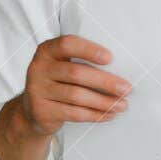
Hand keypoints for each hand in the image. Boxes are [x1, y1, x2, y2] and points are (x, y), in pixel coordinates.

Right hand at [13, 34, 130, 137]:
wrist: (33, 111)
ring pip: (76, 96)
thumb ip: (83, 63)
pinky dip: (95, 115)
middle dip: (105, 82)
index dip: (89, 50)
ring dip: (104, 102)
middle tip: (126, 89)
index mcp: (47, 51)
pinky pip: (73, 113)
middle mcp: (38, 68)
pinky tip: (109, 115)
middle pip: (76, 73)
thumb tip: (121, 71)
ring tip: (122, 105)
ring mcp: (37, 90)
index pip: (67, 44)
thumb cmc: (59, 83)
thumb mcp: (64, 67)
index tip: (110, 58)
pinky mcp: (41, 111)